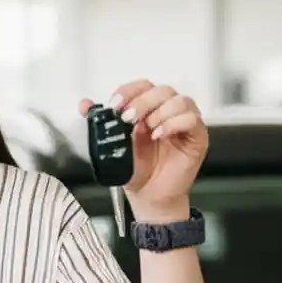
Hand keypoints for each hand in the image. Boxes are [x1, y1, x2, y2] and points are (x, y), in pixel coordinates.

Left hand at [79, 80, 207, 220]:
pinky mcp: (197, 136)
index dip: (129, 91)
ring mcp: (184, 123)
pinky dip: (174, 124)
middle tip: (128, 118)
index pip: (143, 86)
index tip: (115, 104)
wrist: (147, 195)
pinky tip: (159, 135)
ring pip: (180, 100)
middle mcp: (167, 112)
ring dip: (160, 112)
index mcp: (148, 109)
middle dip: (141, 102)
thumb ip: (99, 122)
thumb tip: (84, 104)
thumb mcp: (112, 144)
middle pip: (161, 90)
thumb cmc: (135, 170)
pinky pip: (192, 119)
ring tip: (148, 130)